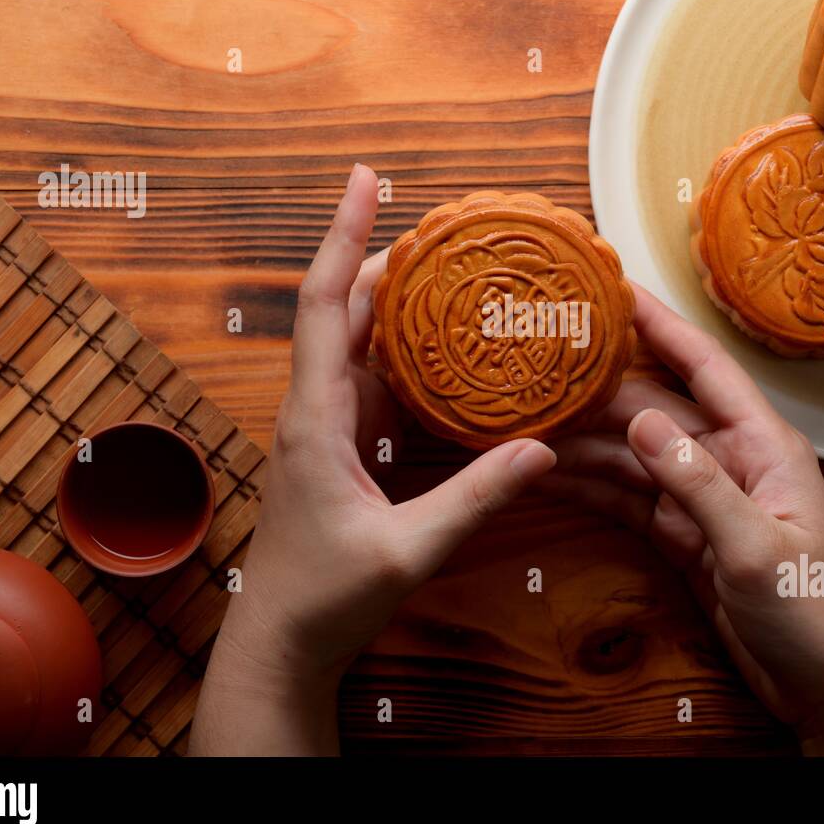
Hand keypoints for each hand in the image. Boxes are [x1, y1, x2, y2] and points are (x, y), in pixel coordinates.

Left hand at [191, 165, 556, 754]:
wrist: (281, 643)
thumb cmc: (325, 599)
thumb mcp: (407, 552)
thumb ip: (474, 500)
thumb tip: (542, 451)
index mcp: (313, 419)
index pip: (324, 306)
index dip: (344, 238)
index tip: (363, 179)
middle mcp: (312, 409)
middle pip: (343, 308)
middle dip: (384, 254)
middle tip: (443, 224)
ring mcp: (323, 427)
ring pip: (356, 340)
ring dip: (393, 299)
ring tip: (448, 267)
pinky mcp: (339, 448)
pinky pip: (370, 378)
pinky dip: (402, 349)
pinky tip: (443, 345)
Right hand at [545, 286, 823, 755]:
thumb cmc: (818, 614)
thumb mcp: (758, 550)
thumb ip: (699, 485)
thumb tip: (640, 421)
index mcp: (763, 444)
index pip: (703, 366)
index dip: (657, 323)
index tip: (611, 286)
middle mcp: (730, 458)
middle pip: (651, 408)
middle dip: (595, 389)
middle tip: (533, 367)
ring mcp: (704, 496)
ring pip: (630, 453)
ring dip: (580, 441)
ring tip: (521, 421)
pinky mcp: (683, 534)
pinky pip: (627, 498)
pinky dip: (589, 487)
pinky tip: (546, 473)